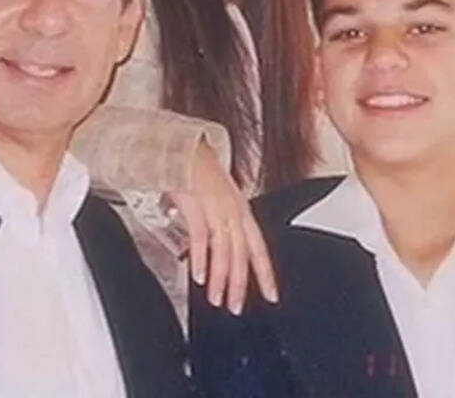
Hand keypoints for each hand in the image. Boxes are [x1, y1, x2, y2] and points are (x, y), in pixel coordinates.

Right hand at [167, 141, 277, 313]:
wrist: (183, 148)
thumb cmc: (196, 170)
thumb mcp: (215, 197)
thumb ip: (215, 220)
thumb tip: (208, 244)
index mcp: (241, 209)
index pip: (259, 247)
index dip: (266, 273)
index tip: (271, 295)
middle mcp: (234, 210)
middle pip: (242, 254)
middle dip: (240, 284)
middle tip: (235, 306)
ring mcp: (217, 208)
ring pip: (224, 251)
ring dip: (221, 278)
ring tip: (216, 299)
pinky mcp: (197, 205)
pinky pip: (202, 238)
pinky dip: (201, 260)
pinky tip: (200, 277)